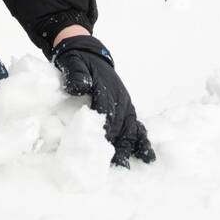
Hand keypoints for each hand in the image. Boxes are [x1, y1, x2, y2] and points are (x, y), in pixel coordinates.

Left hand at [52, 34, 155, 168]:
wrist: (89, 54)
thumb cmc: (79, 61)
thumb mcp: (73, 63)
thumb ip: (76, 75)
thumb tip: (78, 87)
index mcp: (106, 88)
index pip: (107, 111)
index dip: (105, 128)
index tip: (102, 145)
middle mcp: (120, 98)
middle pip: (121, 125)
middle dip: (118, 145)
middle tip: (114, 165)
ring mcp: (125, 105)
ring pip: (131, 129)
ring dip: (129, 148)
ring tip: (125, 165)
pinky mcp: (126, 110)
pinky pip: (137, 127)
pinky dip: (141, 142)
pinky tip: (147, 157)